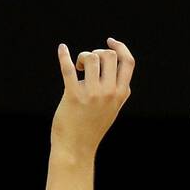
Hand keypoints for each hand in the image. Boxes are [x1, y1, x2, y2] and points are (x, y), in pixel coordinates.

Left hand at [51, 37, 135, 158]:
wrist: (77, 148)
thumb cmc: (93, 127)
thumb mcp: (113, 110)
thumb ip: (118, 91)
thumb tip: (118, 69)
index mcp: (120, 94)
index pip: (128, 62)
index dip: (120, 47)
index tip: (110, 41)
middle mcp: (109, 93)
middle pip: (108, 55)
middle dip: (97, 52)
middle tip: (88, 64)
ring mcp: (91, 95)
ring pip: (90, 57)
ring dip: (82, 56)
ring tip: (77, 68)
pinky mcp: (73, 96)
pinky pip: (68, 68)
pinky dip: (64, 55)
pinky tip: (62, 49)